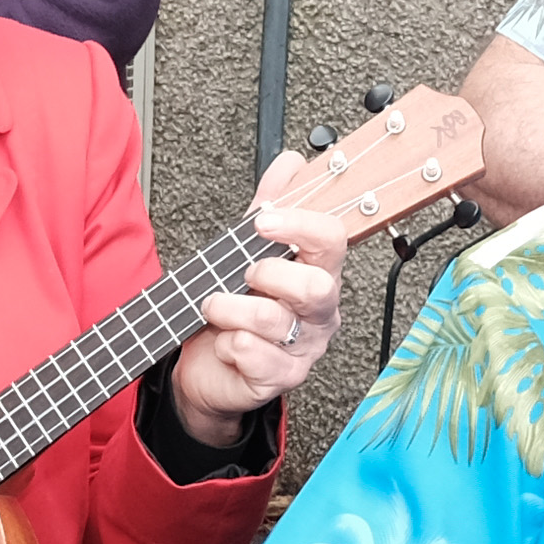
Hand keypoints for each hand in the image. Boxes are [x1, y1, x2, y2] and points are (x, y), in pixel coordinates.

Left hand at [170, 183, 354, 434]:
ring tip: (213, 306)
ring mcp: (304, 348)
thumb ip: (270, 204)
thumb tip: (292, 164)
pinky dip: (228, 344)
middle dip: (268, 274)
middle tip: (242, 275)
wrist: (212, 368)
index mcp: (320, 273)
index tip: (263, 220)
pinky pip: (253, 354)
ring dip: (229, 307)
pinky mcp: (281, 379)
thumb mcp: (248, 249)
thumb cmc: (238, 306)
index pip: (332, 241)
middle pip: (316, 287)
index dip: (300, 225)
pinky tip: (224, 342)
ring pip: (272, 320)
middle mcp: (320, 311)